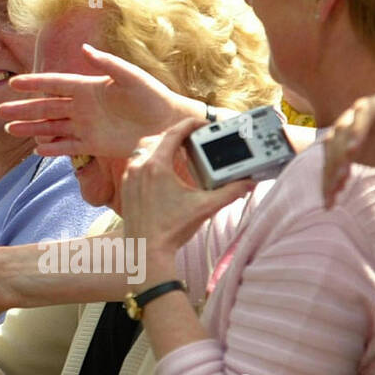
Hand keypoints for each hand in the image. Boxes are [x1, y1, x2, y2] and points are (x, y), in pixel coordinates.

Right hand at [0, 43, 201, 160]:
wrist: (169, 124)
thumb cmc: (153, 96)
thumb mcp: (132, 77)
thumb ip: (108, 64)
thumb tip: (84, 49)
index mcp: (89, 87)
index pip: (55, 84)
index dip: (35, 84)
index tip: (14, 83)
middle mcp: (83, 107)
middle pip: (46, 107)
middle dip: (23, 108)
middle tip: (0, 110)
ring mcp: (87, 126)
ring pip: (52, 127)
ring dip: (31, 128)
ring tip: (10, 128)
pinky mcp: (95, 145)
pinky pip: (69, 146)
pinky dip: (53, 148)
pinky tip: (37, 149)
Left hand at [120, 118, 253, 257]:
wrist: (146, 250)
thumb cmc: (172, 229)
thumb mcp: (205, 207)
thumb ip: (230, 192)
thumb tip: (248, 183)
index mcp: (156, 165)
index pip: (173, 133)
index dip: (190, 125)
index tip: (203, 124)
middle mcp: (139, 166)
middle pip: (159, 138)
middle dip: (177, 135)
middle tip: (195, 138)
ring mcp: (130, 175)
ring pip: (145, 148)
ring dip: (162, 145)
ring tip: (180, 151)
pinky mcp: (126, 185)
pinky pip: (137, 161)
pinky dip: (151, 158)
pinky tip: (163, 168)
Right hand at [322, 92, 374, 206]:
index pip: (365, 112)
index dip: (356, 130)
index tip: (352, 152)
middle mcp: (359, 114)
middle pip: (342, 131)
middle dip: (339, 154)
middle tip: (342, 176)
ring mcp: (348, 130)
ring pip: (331, 148)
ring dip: (331, 170)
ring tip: (334, 191)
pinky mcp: (342, 147)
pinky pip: (331, 164)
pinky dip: (329, 181)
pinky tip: (330, 199)